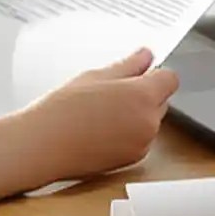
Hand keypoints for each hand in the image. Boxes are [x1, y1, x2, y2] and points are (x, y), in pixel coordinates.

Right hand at [18, 48, 179, 180]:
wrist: (44, 146)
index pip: (170, 79)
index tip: (139, 73)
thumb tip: (146, 55)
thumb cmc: (64, 110)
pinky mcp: (133, 160)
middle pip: (161, 100)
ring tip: (103, 113)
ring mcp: (142, 143)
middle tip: (112, 93)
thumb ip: (128, 66)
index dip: (155, 74)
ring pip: (151, 121)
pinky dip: (129, 133)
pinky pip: (141, 139)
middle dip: (145, 95)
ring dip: (137, 115)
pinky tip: (102, 130)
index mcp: (142, 96)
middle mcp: (149, 121)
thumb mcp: (96, 77)